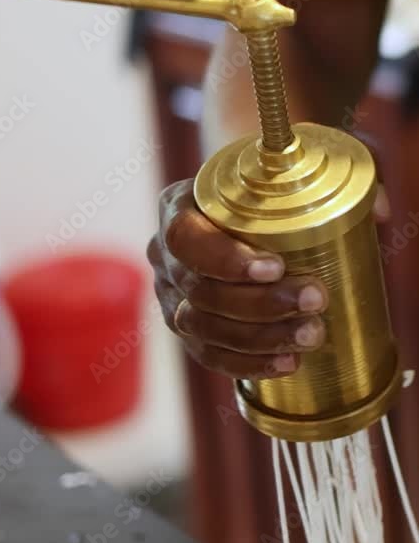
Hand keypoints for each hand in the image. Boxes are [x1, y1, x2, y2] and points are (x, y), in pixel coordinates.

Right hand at [148, 180, 328, 379]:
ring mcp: (171, 295)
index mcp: (178, 206)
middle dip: (260, 304)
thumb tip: (378, 211)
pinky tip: (286, 364)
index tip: (276, 267)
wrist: (238, 217)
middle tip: (315, 301)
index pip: (185, 237)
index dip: (225, 258)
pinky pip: (208, 355)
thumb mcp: (286, 179)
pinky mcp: (185, 328)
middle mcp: (164, 253)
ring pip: (202, 327)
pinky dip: (247, 364)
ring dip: (259, 338)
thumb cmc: (262, 196)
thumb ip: (328, 185)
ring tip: (309, 335)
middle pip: (200, 290)